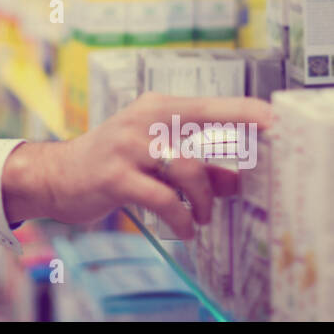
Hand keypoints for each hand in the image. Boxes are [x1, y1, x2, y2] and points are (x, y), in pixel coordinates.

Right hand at [1, 93, 272, 238]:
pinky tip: (183, 228)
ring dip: (202, 201)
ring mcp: (127, 146)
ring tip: (198, 218)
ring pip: (186, 168)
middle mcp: (143, 119)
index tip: (276, 119)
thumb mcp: (155, 158)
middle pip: (202, 131)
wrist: (56, 175)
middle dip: (225, 168)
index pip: (209, 104)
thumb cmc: (113, 164)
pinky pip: (164, 198)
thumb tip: (238, 179)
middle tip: (234, 192)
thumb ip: (197, 166)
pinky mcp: (115, 176)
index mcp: (156, 107)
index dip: (244, 111)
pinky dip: (181, 218)